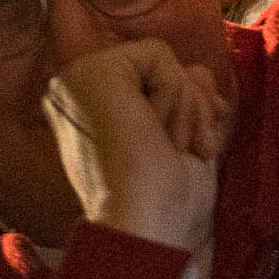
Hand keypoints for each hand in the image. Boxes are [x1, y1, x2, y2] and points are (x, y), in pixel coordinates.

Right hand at [42, 39, 231, 254]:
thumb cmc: (164, 202)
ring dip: (186, 109)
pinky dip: (176, 93)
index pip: (152, 80)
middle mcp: (75, 93)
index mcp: (89, 113)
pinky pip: (157, 54)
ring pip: (162, 60)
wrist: (145, 225)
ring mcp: (78, 80)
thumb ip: (185, 99)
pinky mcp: (92, 71)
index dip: (188, 102)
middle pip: (161, 67)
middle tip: (183, 152)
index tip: (202, 146)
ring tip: (169, 148)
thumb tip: (197, 69)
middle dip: (191, 108)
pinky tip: (157, 131)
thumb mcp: (182, 141)